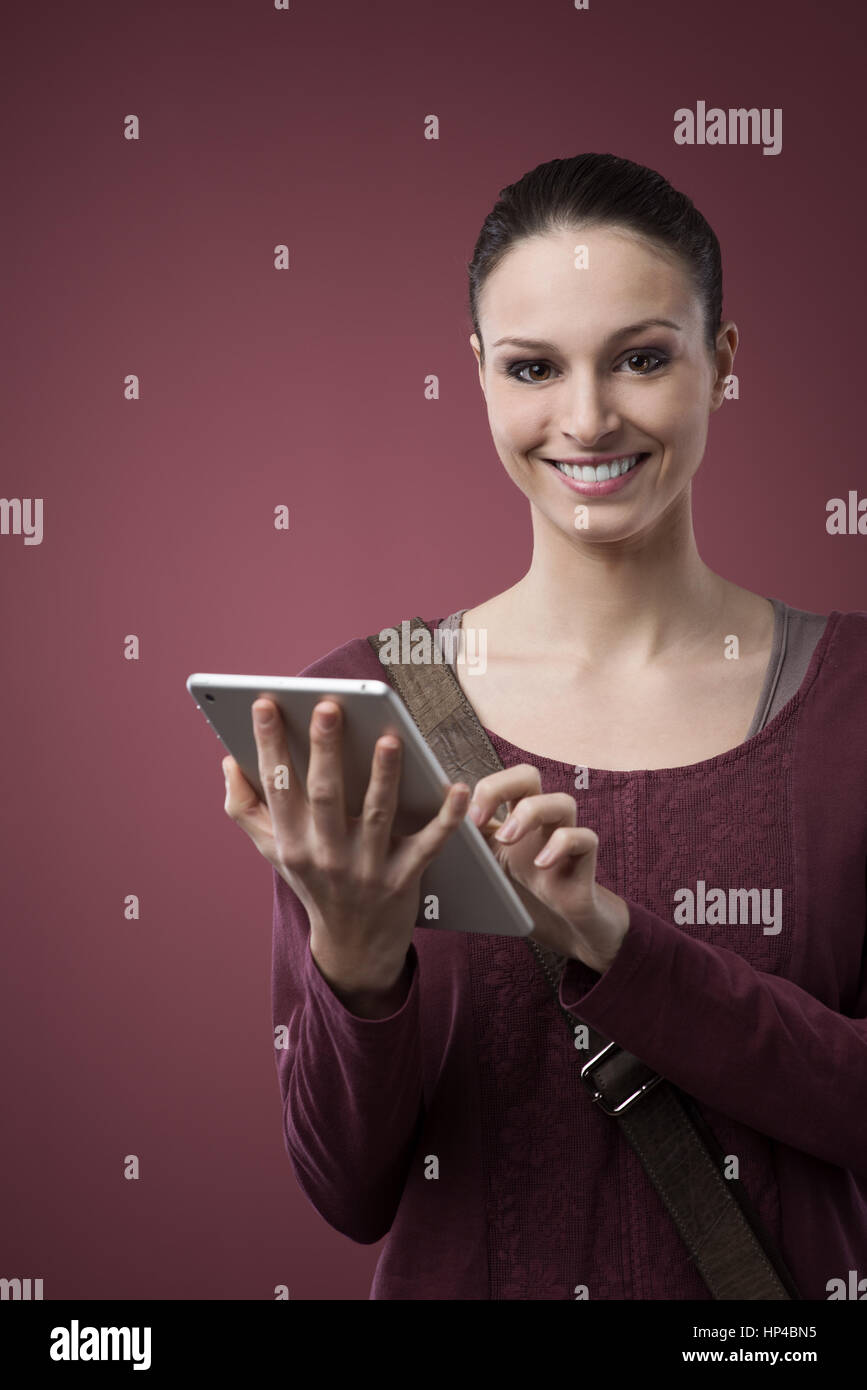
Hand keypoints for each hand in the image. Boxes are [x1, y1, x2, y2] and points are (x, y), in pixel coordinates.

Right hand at [222, 696, 471, 1007]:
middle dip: (324, 749)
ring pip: (377, 813)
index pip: (277, 785)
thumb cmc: (313, 881)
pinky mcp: (405, 878)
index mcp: (291, 841)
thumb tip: (228, 761)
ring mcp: (367, 868)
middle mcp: (326, 855)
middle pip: (325, 795)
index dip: (269, 743)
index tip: (266, 703)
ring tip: (389, 738)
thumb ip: (245, 807)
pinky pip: (429, 844)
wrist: (354, 946)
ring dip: (384, 775)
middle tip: (327, 706)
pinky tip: (457, 788)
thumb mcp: (272, 851)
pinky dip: (447, 818)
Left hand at [467, 764, 629, 972]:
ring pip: (562, 801)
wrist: (563, 920)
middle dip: (501, 787)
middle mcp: (542, 816)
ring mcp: (566, 833)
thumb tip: (433, 816)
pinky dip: (562, 845)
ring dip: (531, 813)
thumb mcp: (489, 859)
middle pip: (529, 775)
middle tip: (478, 817)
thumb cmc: (524, 882)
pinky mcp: (585, 857)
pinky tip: (540, 864)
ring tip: (507, 839)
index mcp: (515, 812)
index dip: (481, 787)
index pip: (501, 779)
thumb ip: (468, 838)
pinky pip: (584, 837)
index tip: (461, 811)